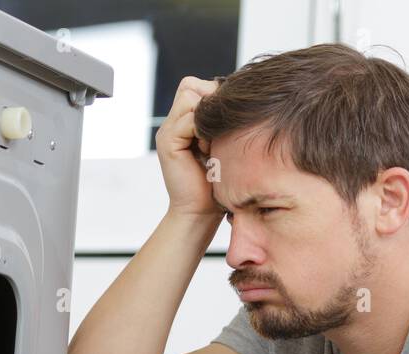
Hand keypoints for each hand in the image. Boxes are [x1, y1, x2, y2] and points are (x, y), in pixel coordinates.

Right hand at [155, 76, 221, 219]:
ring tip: (213, 143)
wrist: (201, 212)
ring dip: (207, 117)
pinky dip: (203, 131)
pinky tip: (208, 150)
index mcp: (184, 121)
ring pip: (189, 97)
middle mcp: (172, 123)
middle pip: (190, 86)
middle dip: (210, 102)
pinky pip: (188, 120)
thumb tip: (240, 99)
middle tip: (219, 131)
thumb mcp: (224, 145)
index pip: (195, 86)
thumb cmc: (218, 183)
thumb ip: (222, 122)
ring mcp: (167, 131)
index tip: (225, 122)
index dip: (213, 95)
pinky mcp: (168, 143)